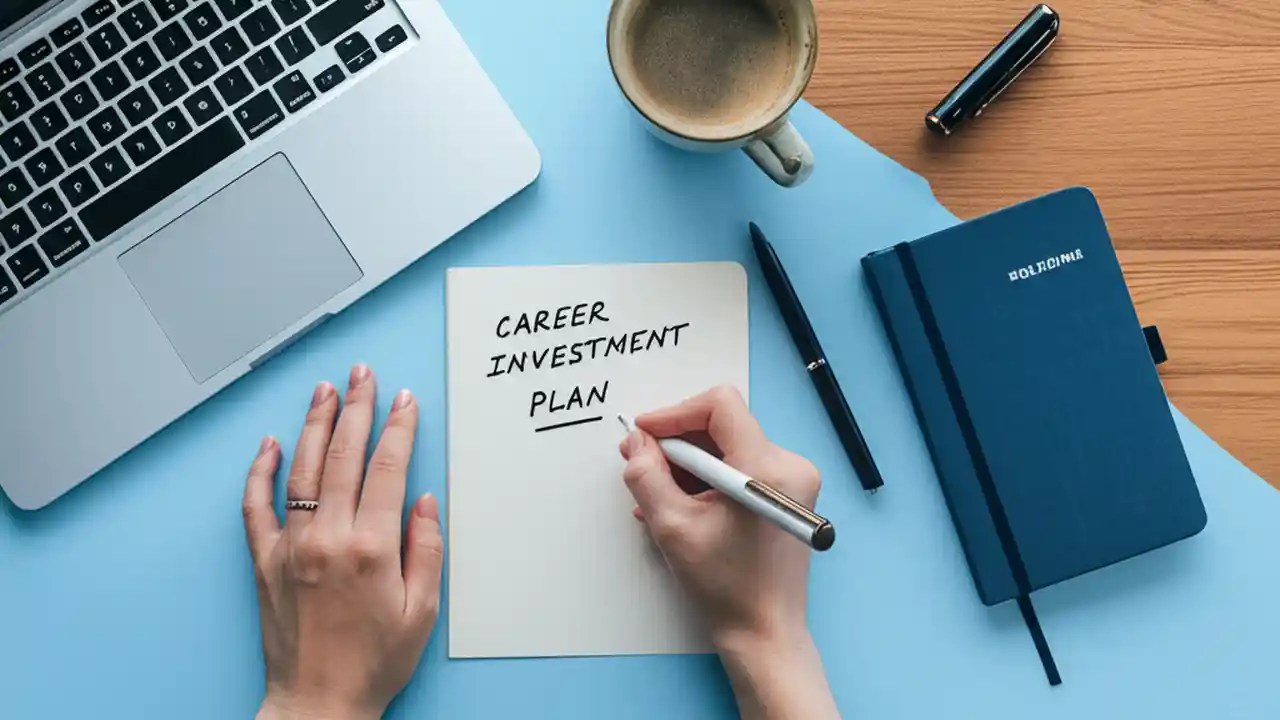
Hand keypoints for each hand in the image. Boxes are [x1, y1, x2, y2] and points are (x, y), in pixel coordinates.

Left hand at [242, 365, 443, 719]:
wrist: (319, 703)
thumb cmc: (374, 662)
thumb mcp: (422, 610)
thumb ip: (426, 549)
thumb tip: (423, 499)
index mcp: (372, 547)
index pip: (388, 468)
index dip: (399, 427)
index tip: (405, 400)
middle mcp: (328, 537)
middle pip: (343, 455)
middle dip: (357, 408)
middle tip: (362, 374)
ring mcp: (291, 546)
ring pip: (301, 468)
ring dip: (314, 424)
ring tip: (325, 390)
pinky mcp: (264, 562)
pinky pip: (257, 505)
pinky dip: (259, 471)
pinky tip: (268, 442)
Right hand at [620, 386, 838, 719]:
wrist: (764, 632)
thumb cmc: (724, 586)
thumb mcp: (672, 526)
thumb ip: (647, 475)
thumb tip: (637, 441)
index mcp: (766, 467)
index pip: (720, 406)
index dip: (675, 413)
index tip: (644, 434)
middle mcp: (789, 465)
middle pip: (723, 426)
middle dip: (677, 442)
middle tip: (639, 461)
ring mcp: (793, 481)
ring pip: (728, 447)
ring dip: (687, 464)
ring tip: (655, 493)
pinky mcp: (787, 496)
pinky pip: (739, 468)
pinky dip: (706, 480)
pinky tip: (677, 504)